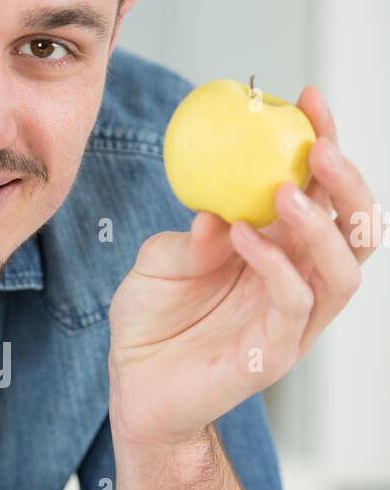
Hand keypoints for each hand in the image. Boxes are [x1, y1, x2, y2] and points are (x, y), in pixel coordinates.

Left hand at [108, 87, 378, 447]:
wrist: (133, 391)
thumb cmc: (151, 325)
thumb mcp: (159, 262)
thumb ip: (189, 236)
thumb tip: (217, 210)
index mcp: (279, 252)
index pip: (321, 194)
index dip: (324, 143)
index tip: (307, 98)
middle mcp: (298, 283)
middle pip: (355, 230)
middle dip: (348, 182)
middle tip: (318, 145)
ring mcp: (292, 322)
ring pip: (343, 270)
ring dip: (322, 225)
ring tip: (287, 190)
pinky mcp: (274, 354)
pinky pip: (294, 304)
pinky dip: (277, 265)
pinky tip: (244, 237)